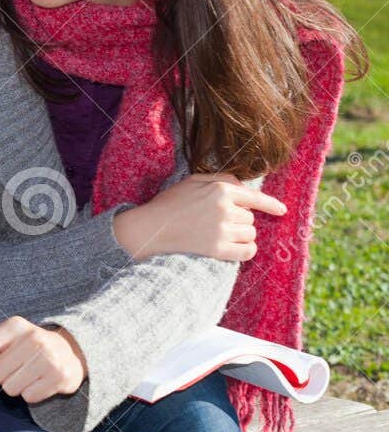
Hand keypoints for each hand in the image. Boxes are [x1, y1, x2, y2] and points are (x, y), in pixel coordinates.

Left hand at [0, 316, 86, 403]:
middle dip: (1, 376)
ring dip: (16, 386)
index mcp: (14, 326)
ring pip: (10, 388)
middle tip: (17, 367)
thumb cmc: (30, 348)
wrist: (72, 350)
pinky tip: (40, 381)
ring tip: (30, 373)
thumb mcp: (7, 343)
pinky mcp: (60, 377)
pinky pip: (28, 397)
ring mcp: (48, 358)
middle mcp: (32, 338)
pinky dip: (30, 393)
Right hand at [112, 172, 285, 262]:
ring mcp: (222, 230)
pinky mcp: (218, 250)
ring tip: (220, 233)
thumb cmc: (170, 203)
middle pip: (250, 218)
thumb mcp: (193, 181)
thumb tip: (244, 188)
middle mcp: (224, 209)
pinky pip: (247, 252)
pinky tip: (234, 248)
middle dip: (239, 220)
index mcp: (220, 190)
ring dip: (241, 235)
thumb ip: (221, 179)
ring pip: (250, 234)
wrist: (150, 227)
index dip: (271, 205)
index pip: (255, 197)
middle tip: (217, 221)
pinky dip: (245, 250)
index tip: (281, 210)